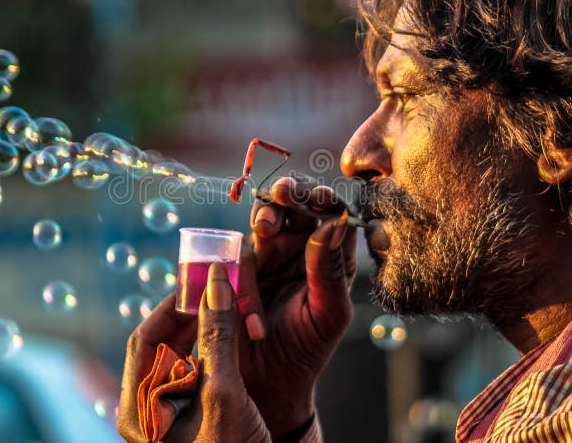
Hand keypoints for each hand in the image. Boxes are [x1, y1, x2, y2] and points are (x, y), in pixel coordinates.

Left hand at [117, 263, 271, 442]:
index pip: (146, 337)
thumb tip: (216, 283)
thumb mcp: (224, 394)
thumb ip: (217, 337)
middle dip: (194, 312)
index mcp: (137, 407)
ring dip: (209, 329)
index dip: (174, 303)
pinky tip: (240, 337)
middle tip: (224, 286)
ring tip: (237, 307)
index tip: (203, 277)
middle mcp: (146, 408)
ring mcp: (169, 413)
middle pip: (164, 343)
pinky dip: (217, 350)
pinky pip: (198, 372)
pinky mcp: (191, 416)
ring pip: (184, 355)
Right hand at [236, 175, 357, 438]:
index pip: (335, 214)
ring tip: (264, 227)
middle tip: (284, 191)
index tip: (319, 198)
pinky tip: (246, 270)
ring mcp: (269, 253)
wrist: (264, 380)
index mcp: (332, 255)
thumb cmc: (306, 348)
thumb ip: (330, 271)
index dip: (327, 199)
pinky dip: (241, 254)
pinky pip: (236, 247)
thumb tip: (333, 225)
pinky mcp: (238, 264)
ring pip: (266, 217)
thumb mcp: (328, 313)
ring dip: (265, 215)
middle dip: (291, 192)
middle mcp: (302, 248)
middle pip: (298, 204)